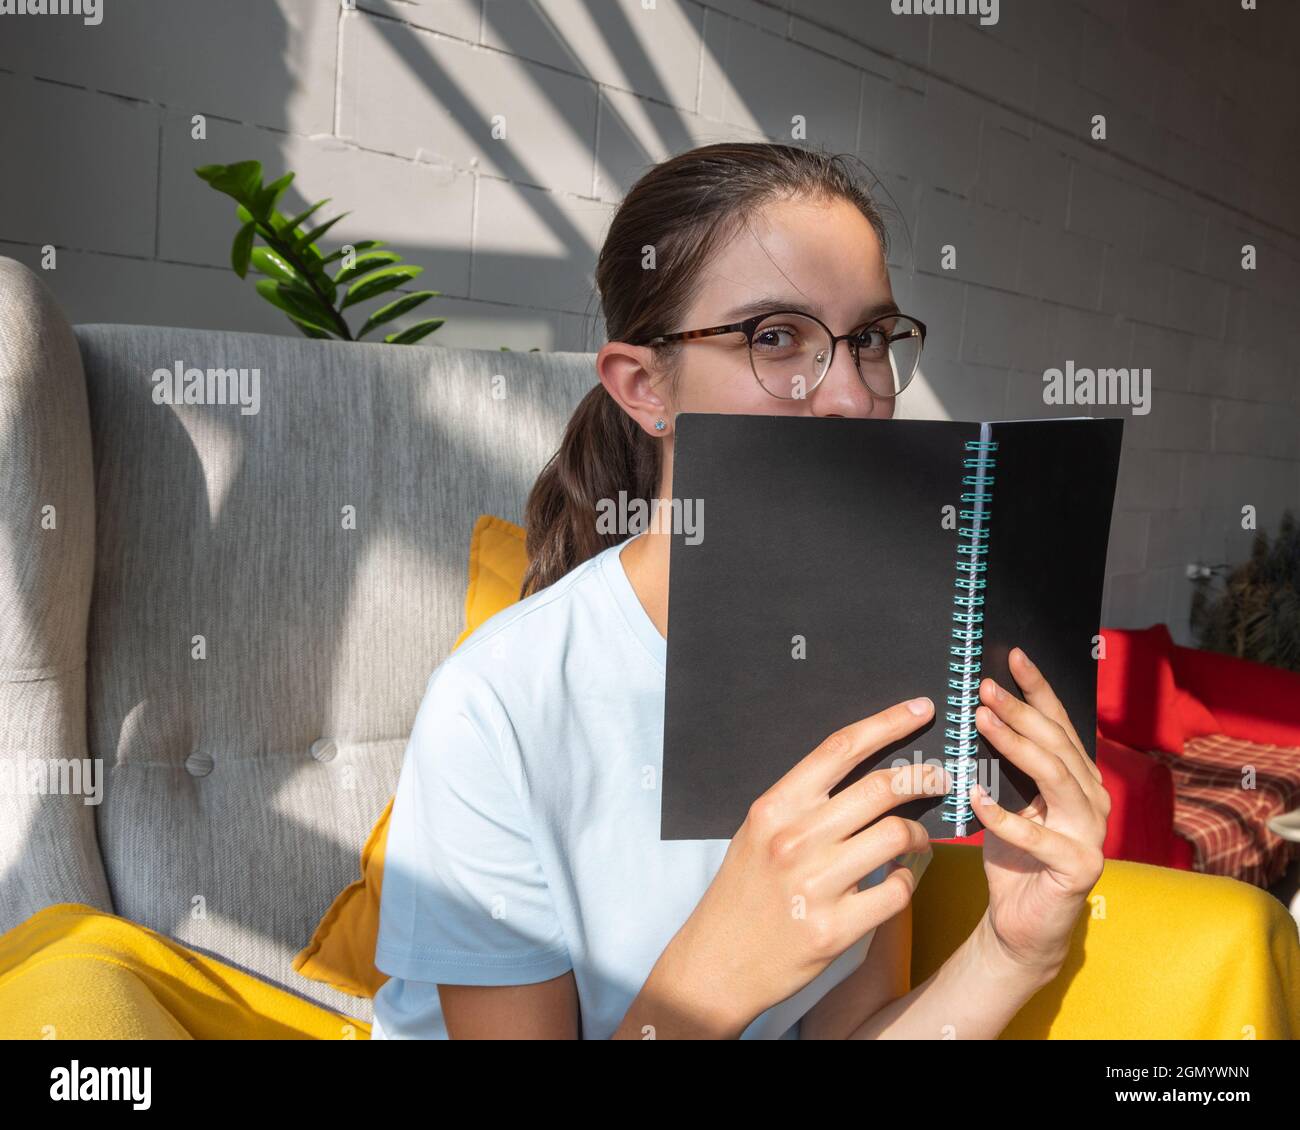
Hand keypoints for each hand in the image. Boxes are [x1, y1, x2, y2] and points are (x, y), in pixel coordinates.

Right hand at [653, 697, 949, 1033]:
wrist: (718, 960)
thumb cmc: (744, 890)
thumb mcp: (759, 831)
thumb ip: (805, 802)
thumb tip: (866, 772)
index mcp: (775, 807)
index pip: (840, 749)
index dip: (887, 724)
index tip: (920, 710)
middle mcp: (795, 839)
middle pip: (881, 788)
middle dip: (923, 777)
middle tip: (939, 778)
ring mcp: (815, 885)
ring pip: (897, 836)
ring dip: (918, 833)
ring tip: (916, 838)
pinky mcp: (835, 928)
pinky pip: (898, 891)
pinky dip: (909, 881)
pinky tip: (899, 879)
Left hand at [971, 647, 1109, 977]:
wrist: (1020, 924)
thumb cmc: (1012, 856)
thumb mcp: (1005, 799)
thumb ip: (1002, 764)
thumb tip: (975, 714)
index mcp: (1079, 777)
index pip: (1059, 723)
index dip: (1037, 688)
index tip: (1012, 656)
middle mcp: (1093, 798)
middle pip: (1056, 744)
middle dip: (1019, 711)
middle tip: (983, 688)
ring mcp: (1091, 832)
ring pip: (1054, 777)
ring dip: (1015, 746)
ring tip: (980, 722)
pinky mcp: (1078, 866)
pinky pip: (1037, 836)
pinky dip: (1005, 816)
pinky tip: (976, 798)